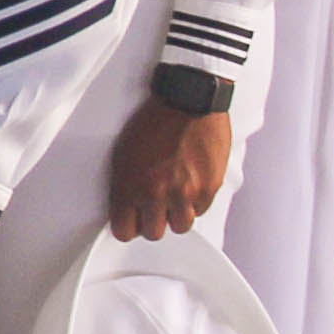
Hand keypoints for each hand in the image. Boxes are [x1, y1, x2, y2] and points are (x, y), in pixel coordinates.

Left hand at [106, 97, 234, 239]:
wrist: (187, 100)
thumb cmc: (154, 120)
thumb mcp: (124, 152)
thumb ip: (125, 184)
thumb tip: (127, 207)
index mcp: (130, 185)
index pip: (124, 231)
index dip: (128, 226)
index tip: (131, 220)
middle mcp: (157, 193)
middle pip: (153, 233)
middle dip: (152, 222)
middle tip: (154, 208)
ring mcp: (185, 192)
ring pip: (180, 226)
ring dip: (176, 214)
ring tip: (175, 196)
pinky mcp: (209, 187)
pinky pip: (201, 210)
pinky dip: (196, 202)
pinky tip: (191, 184)